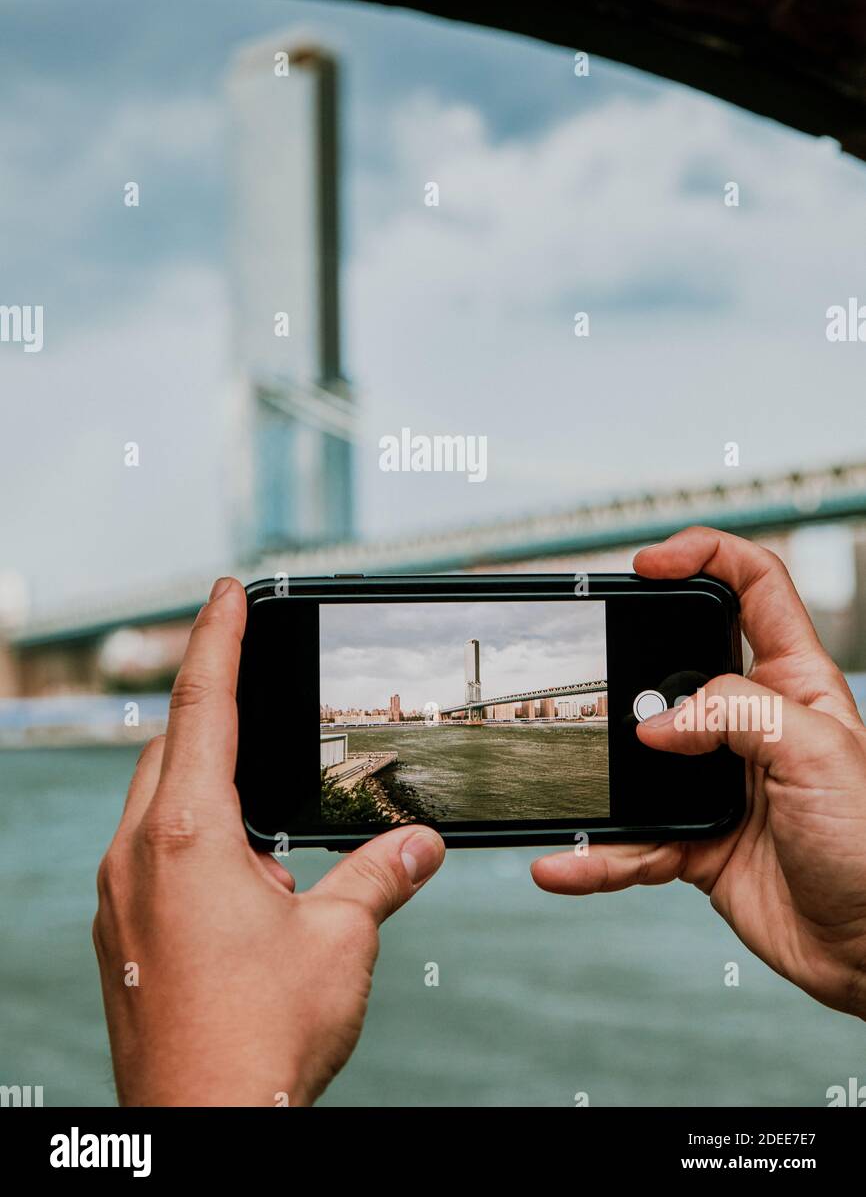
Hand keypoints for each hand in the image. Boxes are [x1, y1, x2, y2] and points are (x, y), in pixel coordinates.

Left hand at [93, 577, 444, 1106]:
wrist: (203, 1127)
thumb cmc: (260, 1037)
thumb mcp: (340, 941)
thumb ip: (380, 877)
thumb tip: (423, 843)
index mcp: (187, 835)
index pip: (204, 706)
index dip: (218, 638)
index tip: (226, 591)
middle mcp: (138, 855)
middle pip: (168, 746)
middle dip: (207, 702)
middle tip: (242, 666)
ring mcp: (121, 899)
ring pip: (150, 800)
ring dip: (195, 770)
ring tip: (246, 764)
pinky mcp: (122, 937)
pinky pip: (145, 851)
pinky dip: (183, 827)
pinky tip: (231, 858)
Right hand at [532, 527, 865, 1021]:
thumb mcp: (818, 752)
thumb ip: (736, 714)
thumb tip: (657, 725)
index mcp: (796, 681)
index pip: (753, 586)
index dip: (703, 556)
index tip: (648, 563)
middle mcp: (753, 723)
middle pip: (674, 665)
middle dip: (630, 666)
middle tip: (597, 680)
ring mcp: (720, 781)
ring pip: (640, 760)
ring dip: (600, 775)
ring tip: (576, 784)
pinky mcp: (697, 841)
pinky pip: (632, 839)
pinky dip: (597, 854)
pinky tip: (566, 861)